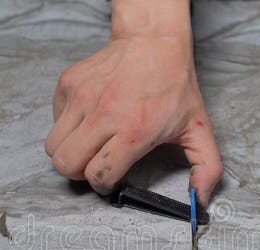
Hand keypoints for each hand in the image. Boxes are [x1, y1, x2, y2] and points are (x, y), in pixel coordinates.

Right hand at [45, 0, 222, 205]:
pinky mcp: (68, 84)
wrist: (153, 40)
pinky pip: (53, 122)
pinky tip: (88, 120)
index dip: (104, 184)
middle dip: (79, 173)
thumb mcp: (199, 129)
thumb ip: (207, 168)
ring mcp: (81, 98)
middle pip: (67, 165)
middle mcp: (103, 114)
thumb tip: (200, 200)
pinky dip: (66, 128)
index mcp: (133, 130)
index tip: (113, 176)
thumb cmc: (174, 85)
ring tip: (89, 144)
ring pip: (53, 147)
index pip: (99, 174)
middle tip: (96, 163)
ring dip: (69, 153)